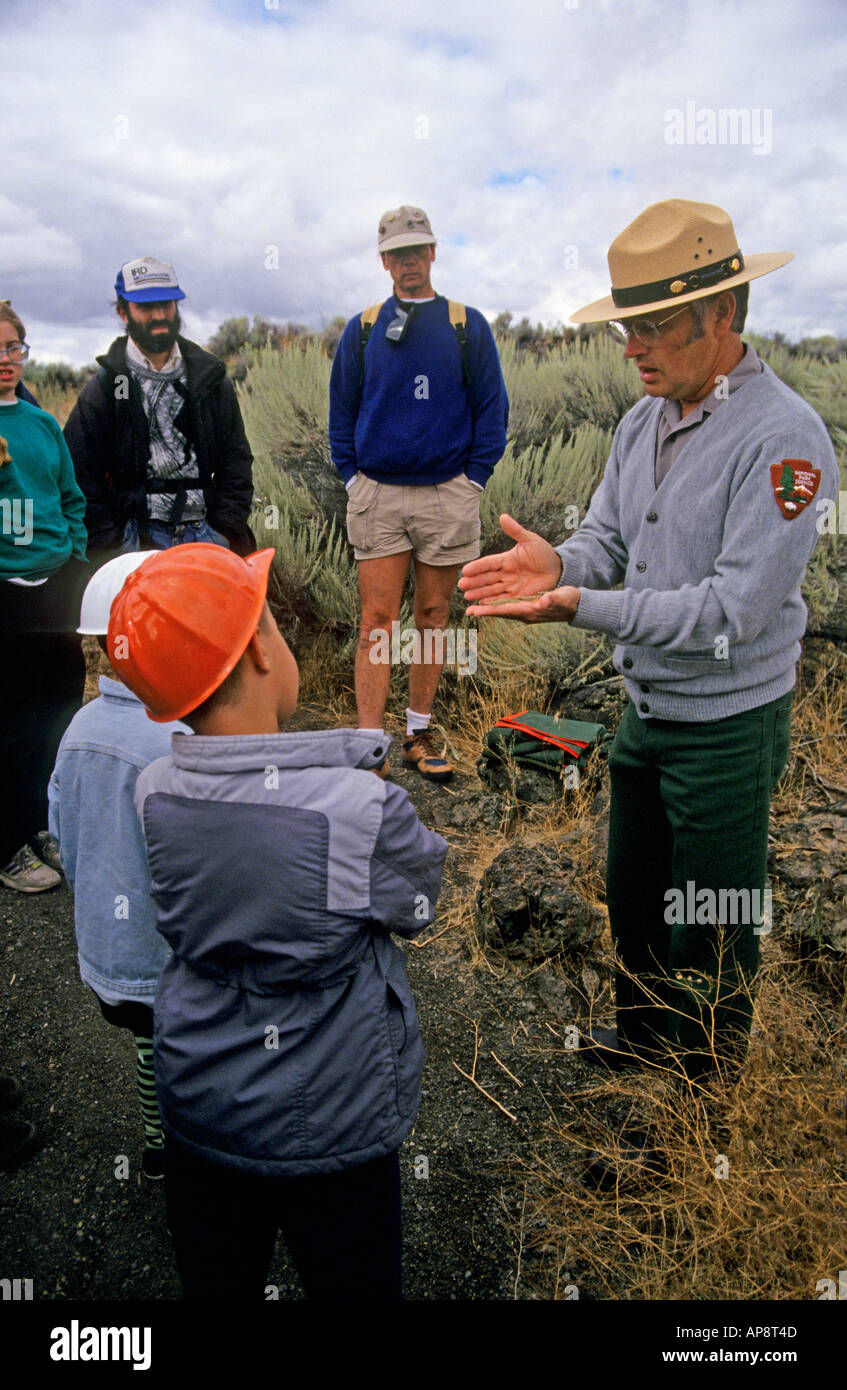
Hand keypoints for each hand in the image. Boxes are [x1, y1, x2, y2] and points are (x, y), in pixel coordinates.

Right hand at [459, 513, 562, 604]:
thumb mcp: (530, 540)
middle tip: (461, 585)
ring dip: (479, 593)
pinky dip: (492, 603)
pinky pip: (502, 600)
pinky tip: (482, 604)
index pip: (488, 563)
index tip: (465, 570)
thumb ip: (516, 531)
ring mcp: (510, 585)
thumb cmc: (544, 553)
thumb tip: (503, 516)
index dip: (477, 567)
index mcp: (506, 559)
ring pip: (491, 590)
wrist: (558, 570)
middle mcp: (505, 573)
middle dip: (474, 582)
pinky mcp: (517, 596)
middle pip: (486, 578)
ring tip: (467, 597)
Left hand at [465, 585, 579, 623]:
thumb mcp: (563, 597)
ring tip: (473, 606)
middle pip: (500, 611)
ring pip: (503, 608)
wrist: (576, 605)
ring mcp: (525, 610)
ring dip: (489, 607)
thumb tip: (544, 600)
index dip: (490, 610)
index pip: (506, 610)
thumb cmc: (570, 601)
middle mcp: (525, 613)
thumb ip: (553, 599)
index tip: (476, 611)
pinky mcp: (527, 606)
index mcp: (531, 610)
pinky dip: (498, 603)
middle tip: (468, 611)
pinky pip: (508, 604)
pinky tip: (489, 599)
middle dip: (485, 611)